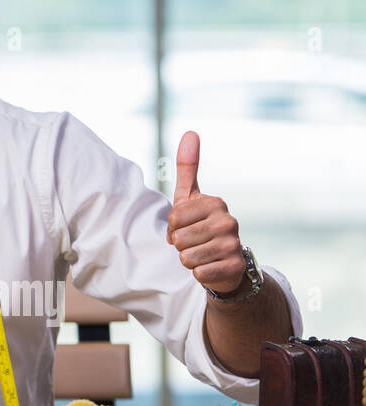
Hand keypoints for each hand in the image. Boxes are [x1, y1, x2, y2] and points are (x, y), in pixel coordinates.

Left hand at [167, 131, 244, 294]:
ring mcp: (233, 244)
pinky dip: (199, 273)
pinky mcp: (234, 266)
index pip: (173, 217)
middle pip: (178, 238)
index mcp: (215, 203)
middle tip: (195, 243)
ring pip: (186, 256)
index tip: (186, 226)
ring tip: (202, 254)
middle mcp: (228, 221)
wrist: (225, 263)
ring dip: (188, 260)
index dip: (172, 227)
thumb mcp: (190, 197)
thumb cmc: (201, 226)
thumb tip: (191, 132)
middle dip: (180, 245)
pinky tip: (210, 267)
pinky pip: (198, 272)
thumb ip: (188, 166)